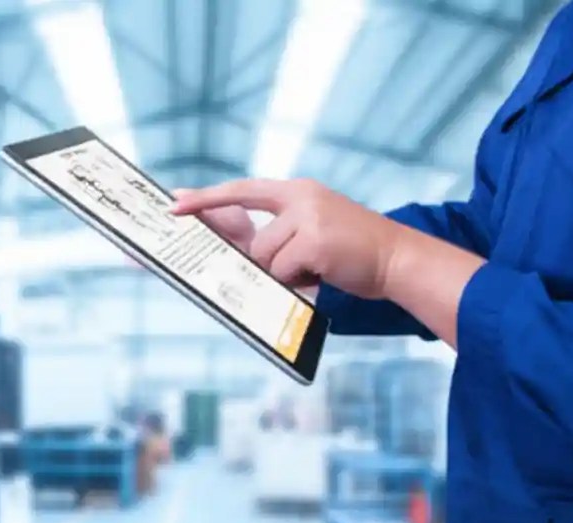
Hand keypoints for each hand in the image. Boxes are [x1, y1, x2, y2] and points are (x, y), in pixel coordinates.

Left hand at [172, 178, 407, 298]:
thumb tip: (245, 255)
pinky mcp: (312, 239)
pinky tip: (325, 271)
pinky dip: (300, 280)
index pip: (242, 191)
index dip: (207, 199)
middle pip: (255, 241)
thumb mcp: (315, 229)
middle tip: (304, 266)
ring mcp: (306, 216)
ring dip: (288, 274)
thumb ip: (282, 232)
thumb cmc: (354, 252)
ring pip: (266, 258)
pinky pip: (283, 270)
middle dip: (271, 264)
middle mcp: (300, 197)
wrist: (397, 258)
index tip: (175, 202)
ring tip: (321, 267)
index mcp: (297, 191)